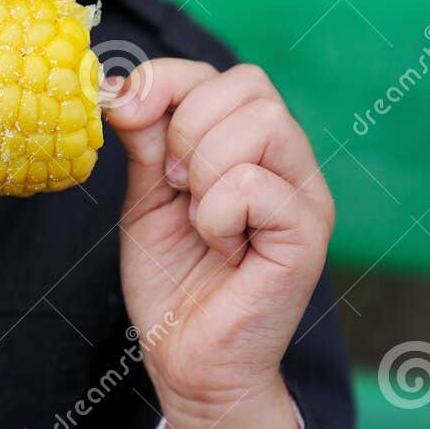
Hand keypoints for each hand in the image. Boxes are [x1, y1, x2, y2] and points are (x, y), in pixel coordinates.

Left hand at [104, 60, 334, 428]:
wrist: (186, 355)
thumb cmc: (172, 277)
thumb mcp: (145, 193)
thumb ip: (145, 137)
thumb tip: (122, 83)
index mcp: (251, 144)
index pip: (221, 73)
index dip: (167, 82)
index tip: (127, 115)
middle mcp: (289, 161)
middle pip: (249, 84)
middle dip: (186, 125)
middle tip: (171, 183)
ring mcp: (306, 195)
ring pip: (261, 123)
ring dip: (203, 169)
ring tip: (197, 216)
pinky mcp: (308, 234)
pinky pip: (256, 185)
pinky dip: (217, 214)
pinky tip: (220, 247)